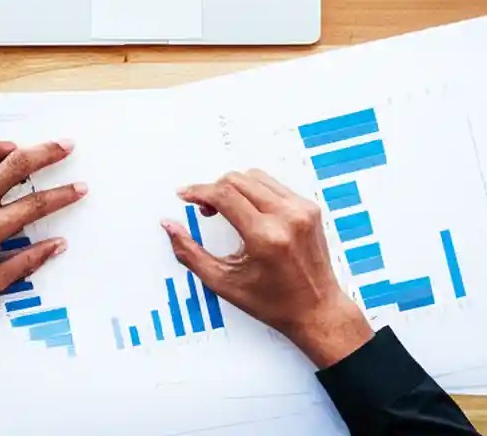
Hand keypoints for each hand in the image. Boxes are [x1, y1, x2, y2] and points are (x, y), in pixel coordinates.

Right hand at [162, 169, 373, 367]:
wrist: (317, 310)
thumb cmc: (274, 303)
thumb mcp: (224, 283)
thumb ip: (190, 253)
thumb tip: (169, 225)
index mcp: (266, 237)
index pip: (224, 195)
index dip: (198, 191)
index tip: (184, 195)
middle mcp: (287, 217)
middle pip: (237, 180)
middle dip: (213, 189)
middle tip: (204, 210)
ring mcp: (302, 210)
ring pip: (255, 176)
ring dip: (234, 188)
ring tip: (226, 210)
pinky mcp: (310, 208)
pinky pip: (274, 185)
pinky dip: (254, 192)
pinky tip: (248, 212)